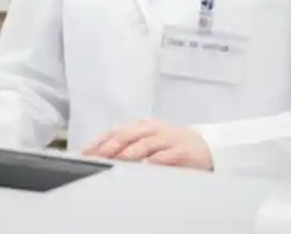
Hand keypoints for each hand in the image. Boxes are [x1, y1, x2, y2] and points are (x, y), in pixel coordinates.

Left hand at [81, 118, 212, 170]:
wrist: (204, 146)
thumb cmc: (171, 144)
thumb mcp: (148, 139)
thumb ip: (127, 144)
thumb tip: (100, 155)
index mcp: (141, 125)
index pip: (116, 131)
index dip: (100, 141)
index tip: (86, 153)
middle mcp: (152, 129)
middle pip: (127, 135)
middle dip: (110, 146)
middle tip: (97, 157)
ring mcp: (167, 138)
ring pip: (144, 144)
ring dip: (129, 153)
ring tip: (116, 161)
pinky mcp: (180, 150)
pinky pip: (166, 155)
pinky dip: (155, 160)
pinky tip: (146, 165)